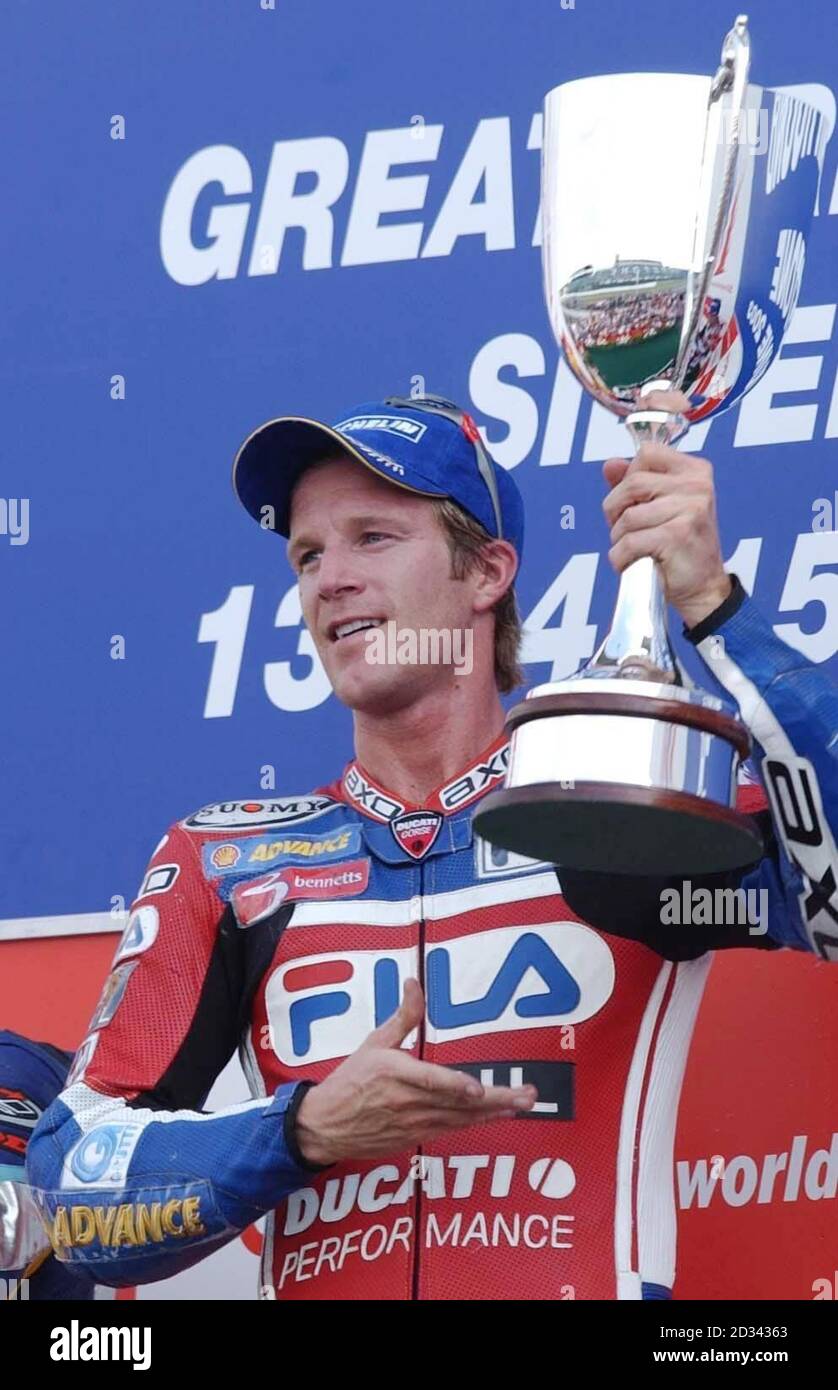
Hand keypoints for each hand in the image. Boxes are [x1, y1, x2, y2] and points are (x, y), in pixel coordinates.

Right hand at [294, 978, 536, 1165]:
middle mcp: (407, 1101)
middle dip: (496, 1100)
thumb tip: (414, 982)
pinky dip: (477, 1123)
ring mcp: (413, 1124)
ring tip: (523, 1104)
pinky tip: (499, 1115)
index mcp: (394, 1073)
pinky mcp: (416, 1138)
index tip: (477, 1088)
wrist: (325, 1127)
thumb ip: (403, 1016)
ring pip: (461, 1119)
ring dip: (495, 1113)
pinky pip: (453, 1130)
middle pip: (457, 1104)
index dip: (454, 1087)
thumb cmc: (349, 1081)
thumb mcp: (374, 1042)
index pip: (429, 1081)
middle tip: (526, 1096)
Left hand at [602, 389, 731, 627]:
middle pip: (631, 481)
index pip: (649, 450)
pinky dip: (622, 558)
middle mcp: (697, 485)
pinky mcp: (678, 534)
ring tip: (634, 549)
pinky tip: (634, 563)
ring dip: (619, 538)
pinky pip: (629, 540)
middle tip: (623, 529)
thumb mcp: (659, 510)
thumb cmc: (679, 548)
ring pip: (627, 515)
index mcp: (694, 471)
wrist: (702, 588)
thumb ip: (635, 486)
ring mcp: (690, 508)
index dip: (629, 460)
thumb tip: (610, 463)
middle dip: (615, 508)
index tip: (624, 457)